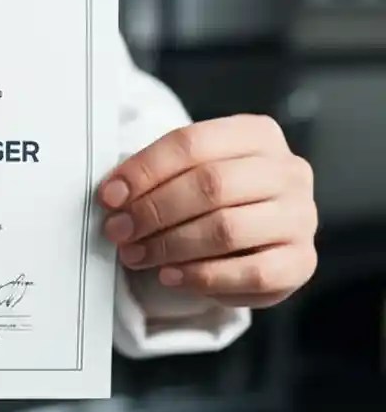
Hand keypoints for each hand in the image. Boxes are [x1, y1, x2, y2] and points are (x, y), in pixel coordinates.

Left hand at [99, 114, 316, 308]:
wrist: (252, 237)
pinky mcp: (301, 261)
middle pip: (211, 185)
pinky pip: (251, 273)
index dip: (145, 170)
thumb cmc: (209, 197)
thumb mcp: (183, 172)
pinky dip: (202, 277)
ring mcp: (301, 217)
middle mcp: (288, 171)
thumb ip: (152, 177)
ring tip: (136, 254)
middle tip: (119, 230)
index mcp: (257, 134)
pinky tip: (170, 275)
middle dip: (154, 210)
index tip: (110, 195)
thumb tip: (114, 195)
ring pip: (228, 229)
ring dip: (170, 245)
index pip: (193, 142)